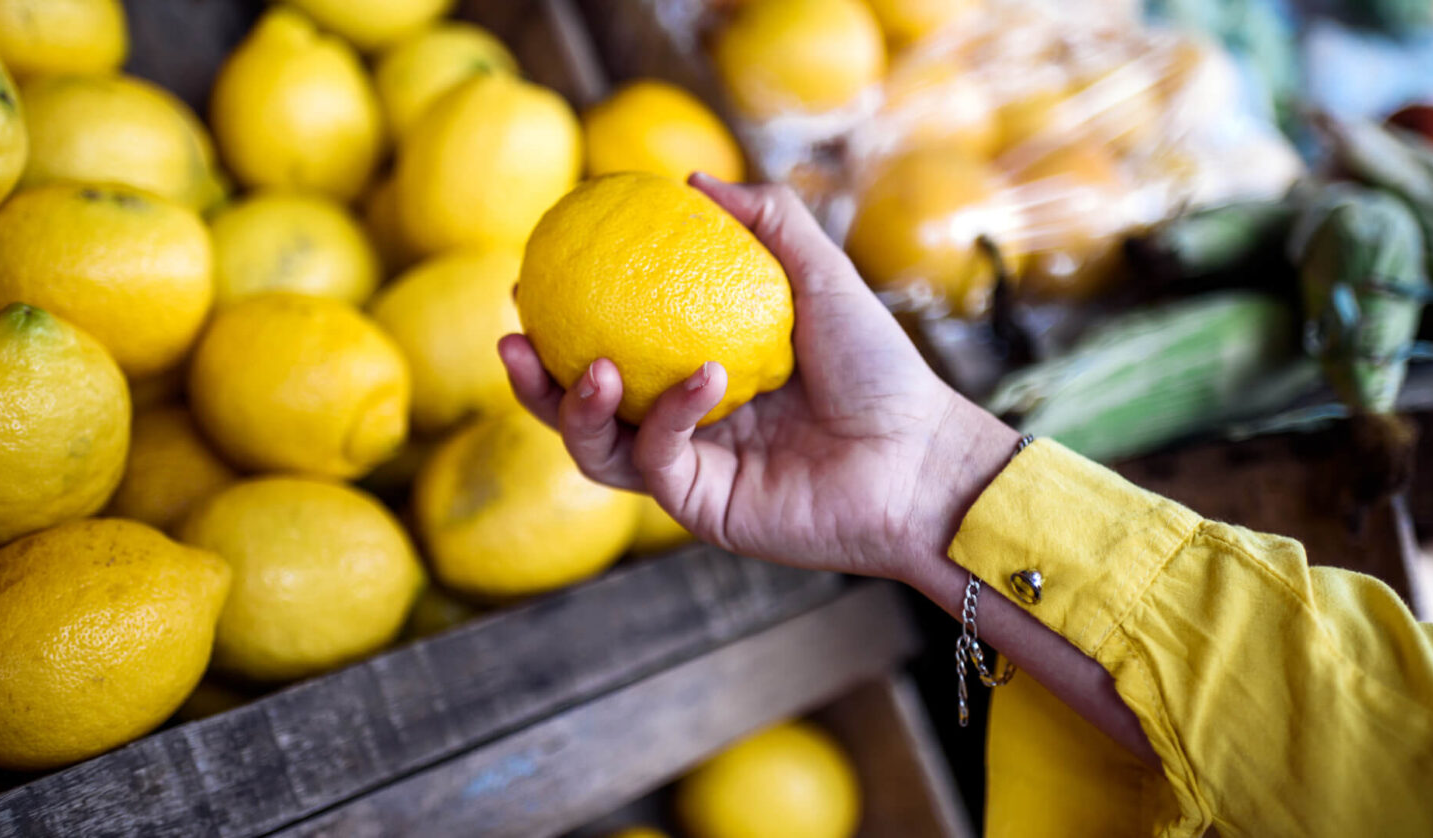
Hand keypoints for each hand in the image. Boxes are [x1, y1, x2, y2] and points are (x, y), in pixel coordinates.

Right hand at [499, 174, 1019, 582]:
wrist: (918, 458)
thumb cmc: (879, 369)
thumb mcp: (822, 276)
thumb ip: (768, 221)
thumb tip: (693, 178)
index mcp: (699, 371)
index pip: (613, 347)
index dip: (564, 318)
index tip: (534, 276)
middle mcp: (685, 422)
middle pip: (582, 406)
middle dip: (535, 377)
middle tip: (514, 333)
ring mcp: (690, 469)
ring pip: (597, 447)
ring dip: (575, 405)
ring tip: (585, 363)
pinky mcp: (702, 507)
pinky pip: (656, 461)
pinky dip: (667, 414)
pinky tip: (701, 377)